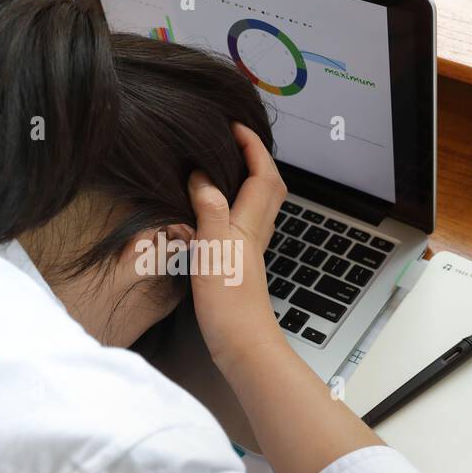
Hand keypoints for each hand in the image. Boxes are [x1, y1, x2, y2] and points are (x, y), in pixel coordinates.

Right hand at [188, 123, 289, 373]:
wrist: (242, 346)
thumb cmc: (229, 301)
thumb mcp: (213, 248)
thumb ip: (209, 209)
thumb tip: (203, 174)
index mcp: (250, 224)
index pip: (261, 175)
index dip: (252, 147)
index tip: (234, 126)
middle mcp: (254, 234)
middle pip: (269, 188)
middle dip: (258, 159)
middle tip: (235, 143)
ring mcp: (249, 251)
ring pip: (257, 206)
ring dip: (247, 181)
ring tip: (222, 169)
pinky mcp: (239, 267)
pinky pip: (242, 225)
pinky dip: (232, 208)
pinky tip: (212, 213)